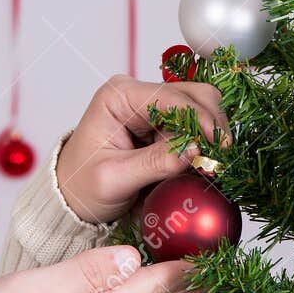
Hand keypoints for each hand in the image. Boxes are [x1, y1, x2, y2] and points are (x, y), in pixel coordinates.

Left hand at [55, 75, 231, 224]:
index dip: (200, 118)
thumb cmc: (83, 185)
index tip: (219, 145)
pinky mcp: (164, 126)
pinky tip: (202, 165)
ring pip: (201, 110)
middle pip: (194, 95)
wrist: (74, 197)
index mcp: (119, 96)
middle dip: (210, 125)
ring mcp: (154, 109)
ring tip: (208, 166)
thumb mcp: (115, 178)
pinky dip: (204, 146)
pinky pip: (196, 129)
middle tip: (219, 158)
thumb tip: (194, 151)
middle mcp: (139, 95)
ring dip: (209, 137)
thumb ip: (155, 163)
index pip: (170, 96)